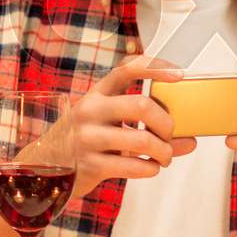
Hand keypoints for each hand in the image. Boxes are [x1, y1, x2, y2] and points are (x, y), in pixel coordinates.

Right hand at [69, 56, 195, 197]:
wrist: (45, 167)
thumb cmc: (85, 142)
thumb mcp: (109, 126)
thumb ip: (148, 129)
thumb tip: (190, 141)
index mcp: (96, 95)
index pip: (126, 70)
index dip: (155, 68)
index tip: (180, 75)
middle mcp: (89, 111)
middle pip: (142, 104)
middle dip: (166, 123)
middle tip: (169, 135)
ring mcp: (87, 138)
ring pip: (142, 139)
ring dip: (163, 151)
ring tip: (163, 158)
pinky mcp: (89, 164)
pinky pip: (133, 165)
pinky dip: (150, 168)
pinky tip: (149, 168)